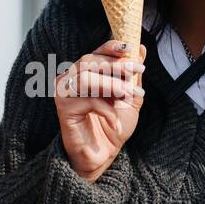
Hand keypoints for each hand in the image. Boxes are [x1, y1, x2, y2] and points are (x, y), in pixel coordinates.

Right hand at [55, 39, 146, 181]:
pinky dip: (106, 109)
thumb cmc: (113, 126)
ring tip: (129, 95)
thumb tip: (141, 48)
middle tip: (137, 71)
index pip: (95, 53)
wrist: (103, 155)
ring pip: (87, 77)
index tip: (128, 48)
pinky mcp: (63, 108)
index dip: (110, 47)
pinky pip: (88, 100)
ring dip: (112, 84)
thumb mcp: (129, 97)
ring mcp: (64, 93)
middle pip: (90, 60)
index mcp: (84, 73)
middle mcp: (70, 79)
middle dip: (116, 65)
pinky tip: (114, 120)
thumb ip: (132, 74)